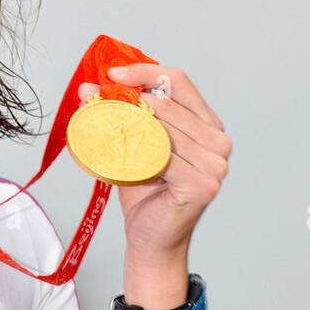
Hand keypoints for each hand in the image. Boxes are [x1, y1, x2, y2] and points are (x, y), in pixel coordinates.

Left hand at [78, 63, 230, 270]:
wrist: (151, 238)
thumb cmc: (146, 193)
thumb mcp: (136, 144)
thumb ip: (125, 115)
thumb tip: (90, 88)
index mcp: (208, 125)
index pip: (179, 82)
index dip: (145, 71)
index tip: (112, 74)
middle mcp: (218, 142)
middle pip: (169, 101)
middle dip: (126, 95)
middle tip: (93, 96)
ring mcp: (215, 164)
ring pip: (165, 126)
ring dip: (127, 120)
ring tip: (99, 119)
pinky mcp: (202, 185)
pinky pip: (163, 156)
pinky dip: (137, 150)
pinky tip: (121, 152)